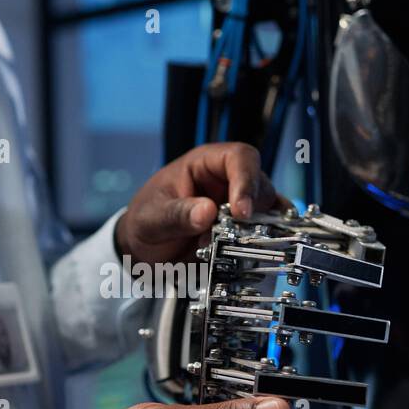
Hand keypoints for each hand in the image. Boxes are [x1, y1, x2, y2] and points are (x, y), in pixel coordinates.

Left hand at [114, 142, 281, 265]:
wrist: (142, 250)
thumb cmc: (144, 222)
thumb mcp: (151, 218)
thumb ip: (177, 215)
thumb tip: (207, 211)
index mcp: (204, 164)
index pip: (238, 158)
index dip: (246, 180)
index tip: (241, 211)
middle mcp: (225, 180)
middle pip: (259, 183)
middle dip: (254, 209)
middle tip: (237, 234)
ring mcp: (236, 204)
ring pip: (266, 208)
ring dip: (259, 228)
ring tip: (236, 245)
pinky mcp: (241, 228)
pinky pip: (264, 229)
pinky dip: (265, 240)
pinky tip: (256, 249)